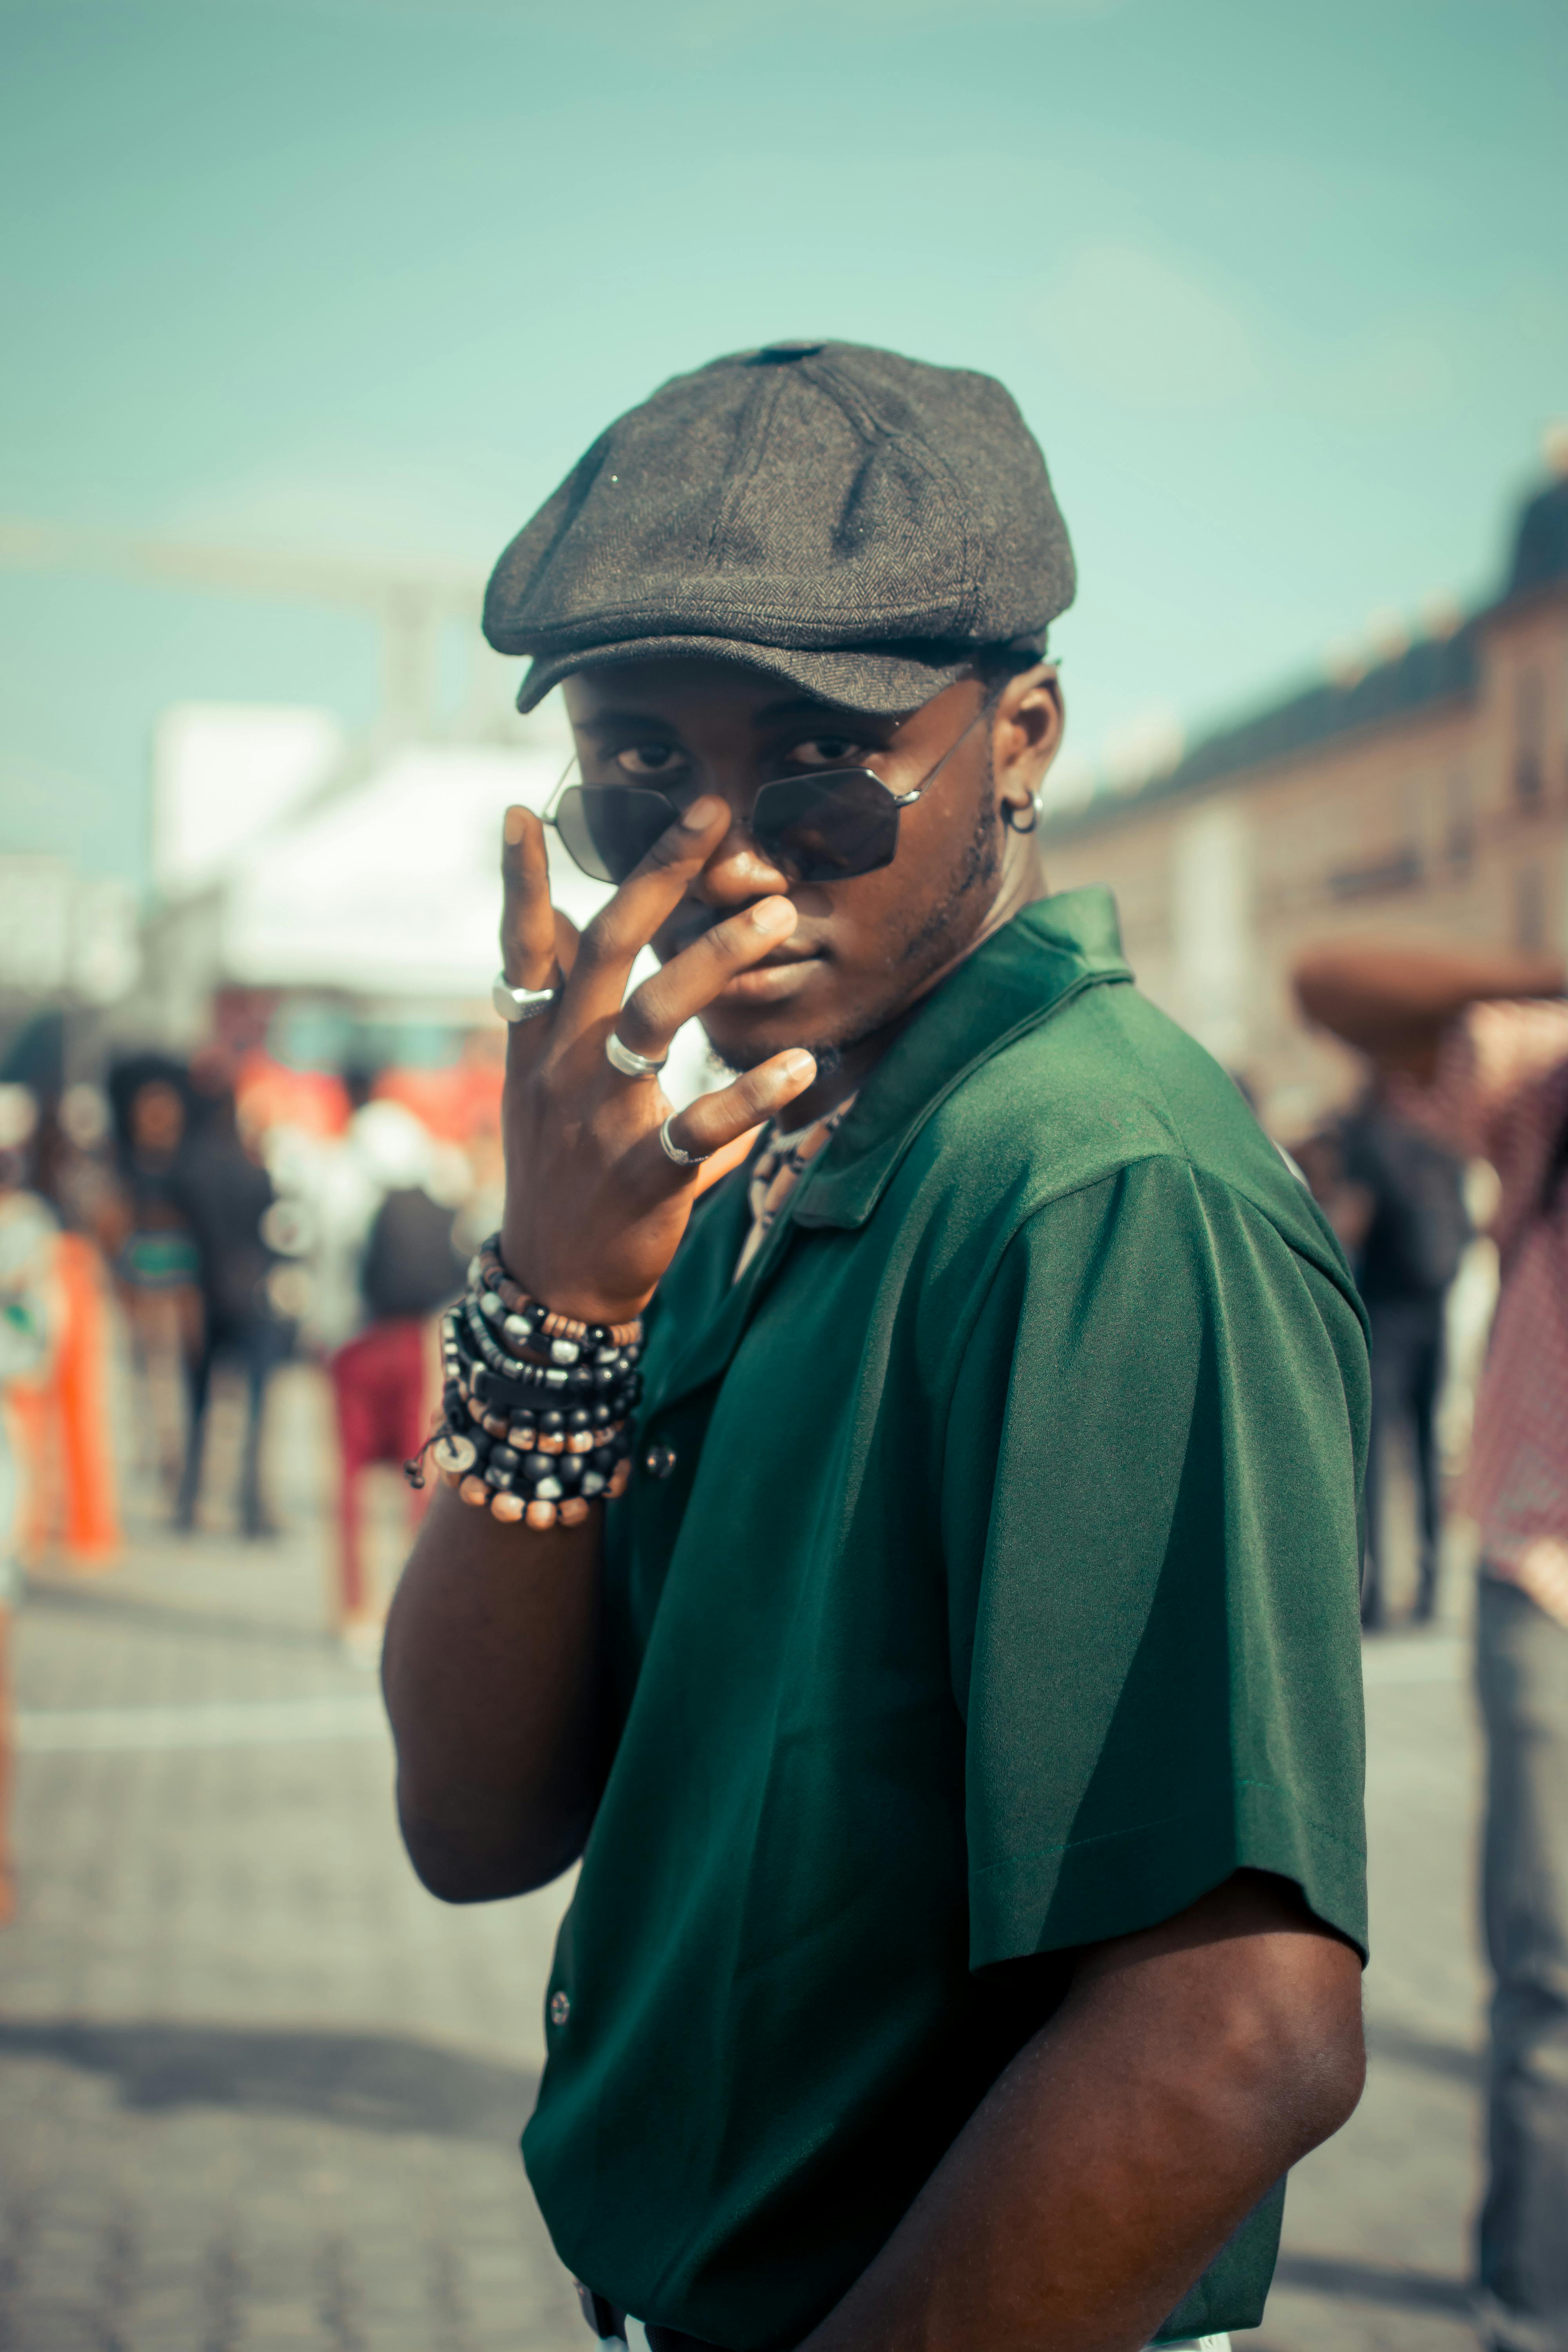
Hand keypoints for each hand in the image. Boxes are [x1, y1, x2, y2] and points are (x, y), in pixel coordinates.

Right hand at [496, 797, 816, 1322]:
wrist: (554, 1281)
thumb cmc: (565, 1173)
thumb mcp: (543, 1090)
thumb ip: (571, 1016)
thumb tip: (562, 928)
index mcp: (536, 1045)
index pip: (524, 947)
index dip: (522, 879)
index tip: (525, 808)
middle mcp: (560, 1068)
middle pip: (603, 950)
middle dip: (655, 875)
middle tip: (712, 814)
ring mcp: (597, 1119)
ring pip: (653, 1017)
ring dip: (718, 957)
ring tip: (779, 914)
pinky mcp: (643, 1174)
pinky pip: (703, 1125)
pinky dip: (755, 1092)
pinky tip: (803, 1064)